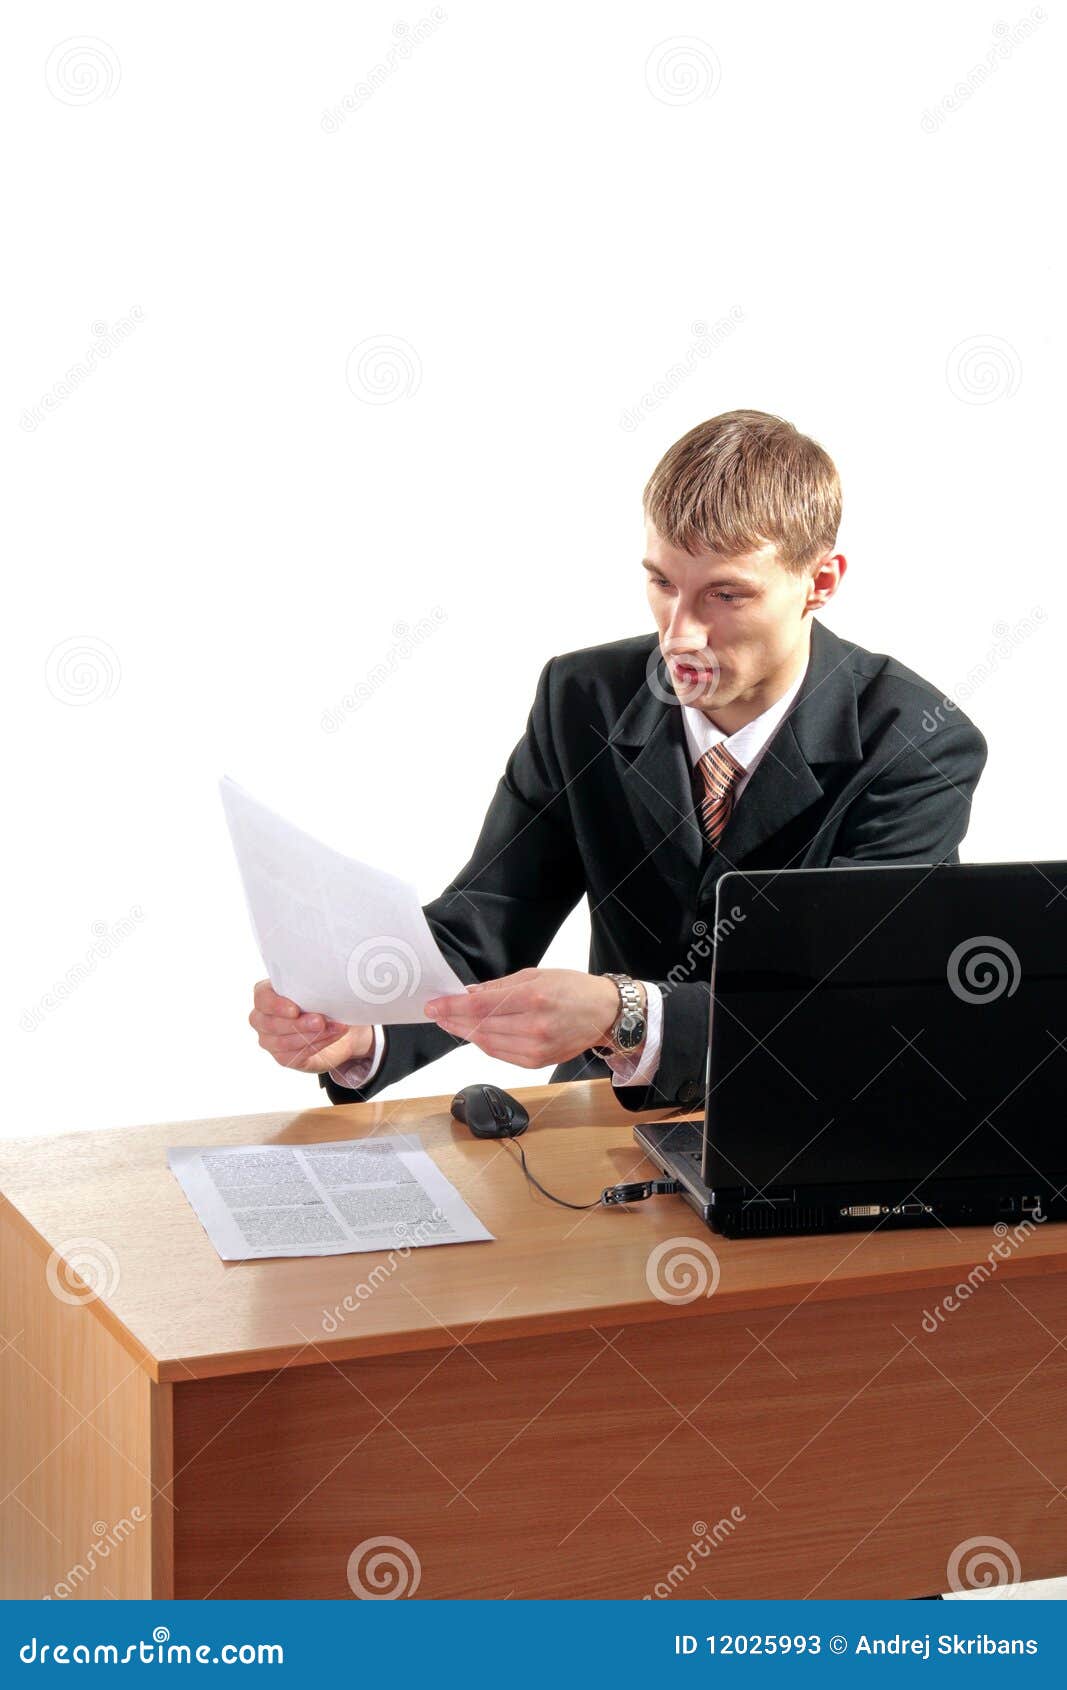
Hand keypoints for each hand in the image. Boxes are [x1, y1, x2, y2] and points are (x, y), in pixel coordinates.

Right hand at [249, 979, 374, 1072]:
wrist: (334, 1025)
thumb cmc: (319, 1002)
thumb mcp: (316, 989)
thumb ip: (313, 987)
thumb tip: (326, 986)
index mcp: (265, 996)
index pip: (262, 998)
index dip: (276, 1005)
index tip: (295, 1010)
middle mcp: (262, 1019)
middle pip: (271, 1024)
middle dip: (299, 1024)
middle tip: (321, 1021)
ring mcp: (269, 1040)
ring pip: (283, 1042)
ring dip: (312, 1035)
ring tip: (334, 1027)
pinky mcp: (283, 1057)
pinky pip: (295, 1055)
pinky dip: (317, 1044)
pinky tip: (332, 1036)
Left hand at [423, 968, 621, 1067]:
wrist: (604, 1013)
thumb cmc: (573, 988)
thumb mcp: (536, 974)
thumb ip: (500, 986)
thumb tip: (469, 994)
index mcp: (533, 998)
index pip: (480, 1006)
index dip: (452, 1007)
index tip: (434, 1005)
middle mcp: (534, 1026)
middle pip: (480, 1026)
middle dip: (454, 1020)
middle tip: (437, 1014)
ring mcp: (536, 1048)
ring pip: (487, 1044)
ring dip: (465, 1033)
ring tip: (451, 1023)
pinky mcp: (537, 1062)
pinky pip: (501, 1055)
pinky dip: (484, 1044)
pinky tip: (475, 1034)